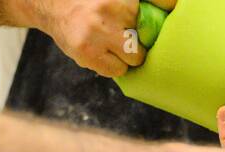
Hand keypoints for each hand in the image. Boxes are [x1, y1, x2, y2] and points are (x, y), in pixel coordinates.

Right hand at [36, 0, 173, 77]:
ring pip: (135, 57)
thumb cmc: (91, 2)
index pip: (162, 1)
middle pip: (150, 35)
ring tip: (113, 42)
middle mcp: (111, 7)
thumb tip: (173, 9)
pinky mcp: (88, 52)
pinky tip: (102, 52)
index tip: (171, 13)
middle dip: (142, 38)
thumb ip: (141, 3)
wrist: (51, 6)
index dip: (168, 9)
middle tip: (129, 32)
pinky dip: (114, 66)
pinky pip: (117, 70)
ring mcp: (99, 31)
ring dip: (129, 54)